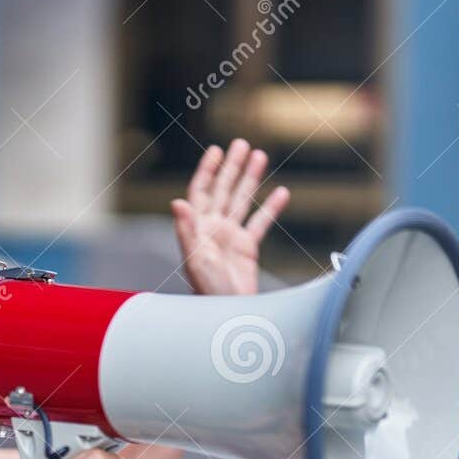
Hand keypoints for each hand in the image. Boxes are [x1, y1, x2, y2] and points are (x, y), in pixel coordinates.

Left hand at [171, 138, 289, 297]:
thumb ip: (187, 230)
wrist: (228, 314)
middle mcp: (213, 229)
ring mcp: (230, 237)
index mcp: (198, 229)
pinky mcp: (247, 249)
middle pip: (222, 190)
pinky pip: (260, 223)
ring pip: (242, 201)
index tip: (215, 151)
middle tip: (242, 144)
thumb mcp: (196, 260)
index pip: (200, 192)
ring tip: (260, 156)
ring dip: (250, 179)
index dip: (207, 170)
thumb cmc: (207, 291)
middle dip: (231, 167)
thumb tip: (177, 202)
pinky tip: (281, 193)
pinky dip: (270, 208)